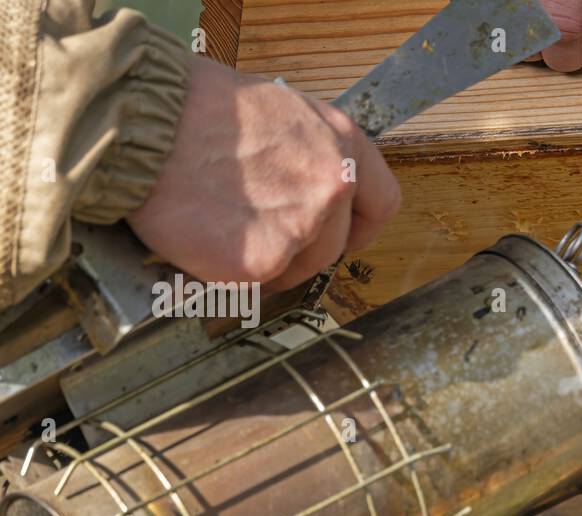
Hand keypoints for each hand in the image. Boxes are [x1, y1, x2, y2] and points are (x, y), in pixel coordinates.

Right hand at [127, 56, 401, 291]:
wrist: (139, 119)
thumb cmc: (194, 107)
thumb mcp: (277, 110)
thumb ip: (308, 154)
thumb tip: (310, 188)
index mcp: (342, 142)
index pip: (382, 203)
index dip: (360, 227)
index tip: (342, 236)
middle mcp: (332, 185)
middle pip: (333, 247)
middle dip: (299, 248)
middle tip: (254, 231)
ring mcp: (301, 226)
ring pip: (295, 268)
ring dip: (265, 261)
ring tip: (221, 226)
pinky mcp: (262, 261)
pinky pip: (253, 282)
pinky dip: (228, 271)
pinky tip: (204, 238)